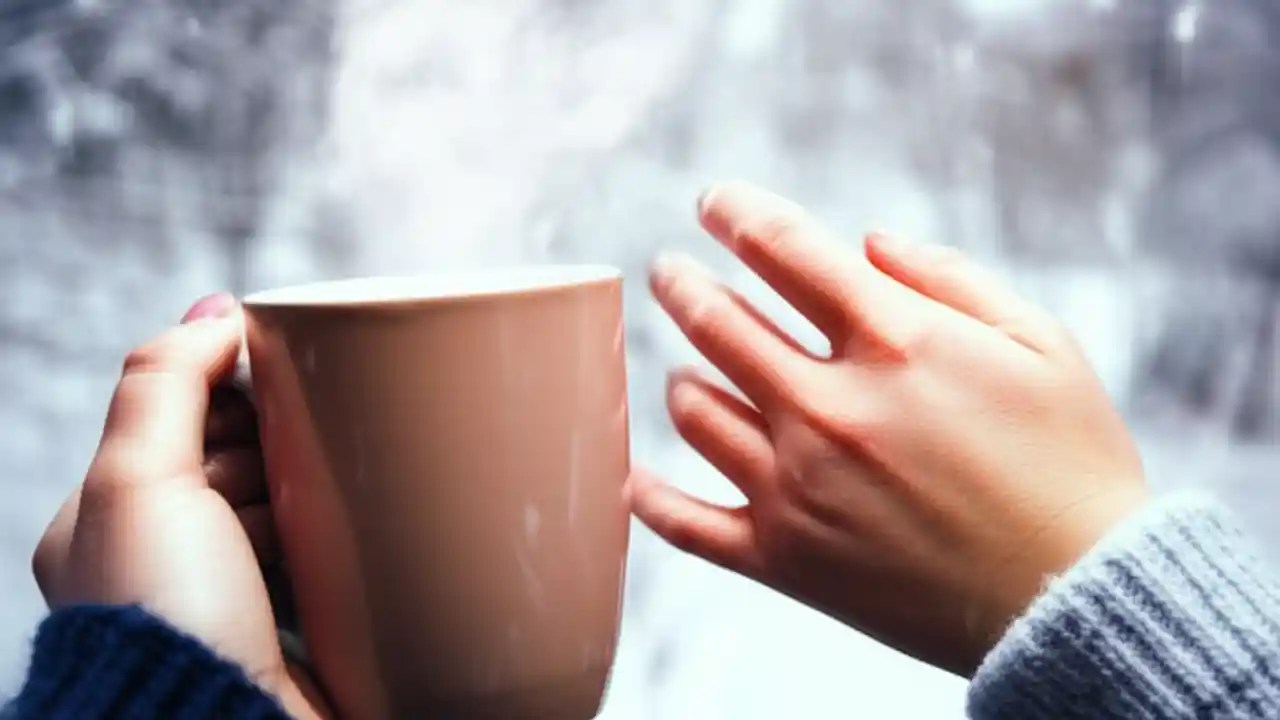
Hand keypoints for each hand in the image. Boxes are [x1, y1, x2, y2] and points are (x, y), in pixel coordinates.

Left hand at [32, 293, 328, 718]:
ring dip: (321, 491)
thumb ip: (165, 381)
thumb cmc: (166, 620)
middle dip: (282, 442)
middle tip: (322, 433)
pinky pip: (328, 564)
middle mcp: (170, 564)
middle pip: (239, 465)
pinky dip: (347, 541)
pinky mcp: (297, 632)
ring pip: (290, 513)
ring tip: (355, 478)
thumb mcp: (137, 479)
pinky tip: (370, 527)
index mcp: (113, 523)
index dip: (230, 393)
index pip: (178, 423)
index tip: (284, 379)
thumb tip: (215, 309)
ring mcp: (236, 602)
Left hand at [631, 181, 1147, 674]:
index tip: (712, 201)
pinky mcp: (785, 558)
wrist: (1076, 599)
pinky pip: (686, 524)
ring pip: (694, 410)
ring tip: (683, 368)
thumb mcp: (1040, 343)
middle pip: (718, 322)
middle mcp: (830, 408)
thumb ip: (949, 278)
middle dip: (683, 283)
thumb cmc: (1070, 465)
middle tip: (669, 271)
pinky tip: (633, 475)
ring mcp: (797, 486)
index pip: (784, 249)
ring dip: (679, 377)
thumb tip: (867, 242)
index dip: (737, 212)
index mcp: (895, 342)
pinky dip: (650, 496)